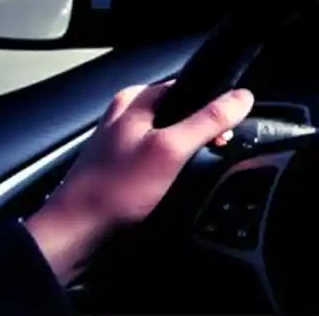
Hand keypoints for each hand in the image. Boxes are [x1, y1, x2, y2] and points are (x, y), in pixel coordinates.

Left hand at [24, 81, 253, 283]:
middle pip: (181, 110)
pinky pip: (156, 152)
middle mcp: (125, 112)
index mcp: (136, 99)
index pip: (190, 87)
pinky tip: (170, 181)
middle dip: (202, 130)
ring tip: (189, 170)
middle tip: (212, 151)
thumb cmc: (115, 190)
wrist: (76, 231)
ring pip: (169, 132)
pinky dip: (170, 163)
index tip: (226, 131)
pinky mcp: (119, 162)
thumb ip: (208, 120)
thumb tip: (242, 97)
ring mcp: (120, 138)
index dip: (215, 106)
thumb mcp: (171, 150)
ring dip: (186, 148)